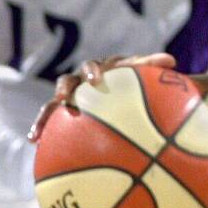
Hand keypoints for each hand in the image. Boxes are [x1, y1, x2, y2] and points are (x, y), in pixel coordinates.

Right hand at [28, 53, 175, 141]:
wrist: (130, 90)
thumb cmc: (139, 82)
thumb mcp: (147, 77)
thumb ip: (154, 68)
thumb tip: (170, 60)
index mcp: (100, 70)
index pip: (94, 67)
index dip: (92, 72)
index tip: (95, 80)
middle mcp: (82, 82)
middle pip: (68, 82)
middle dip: (64, 90)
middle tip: (63, 99)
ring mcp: (73, 98)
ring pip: (53, 105)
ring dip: (45, 116)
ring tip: (37, 133)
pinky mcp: (66, 115)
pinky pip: (53, 124)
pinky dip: (44, 132)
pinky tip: (36, 146)